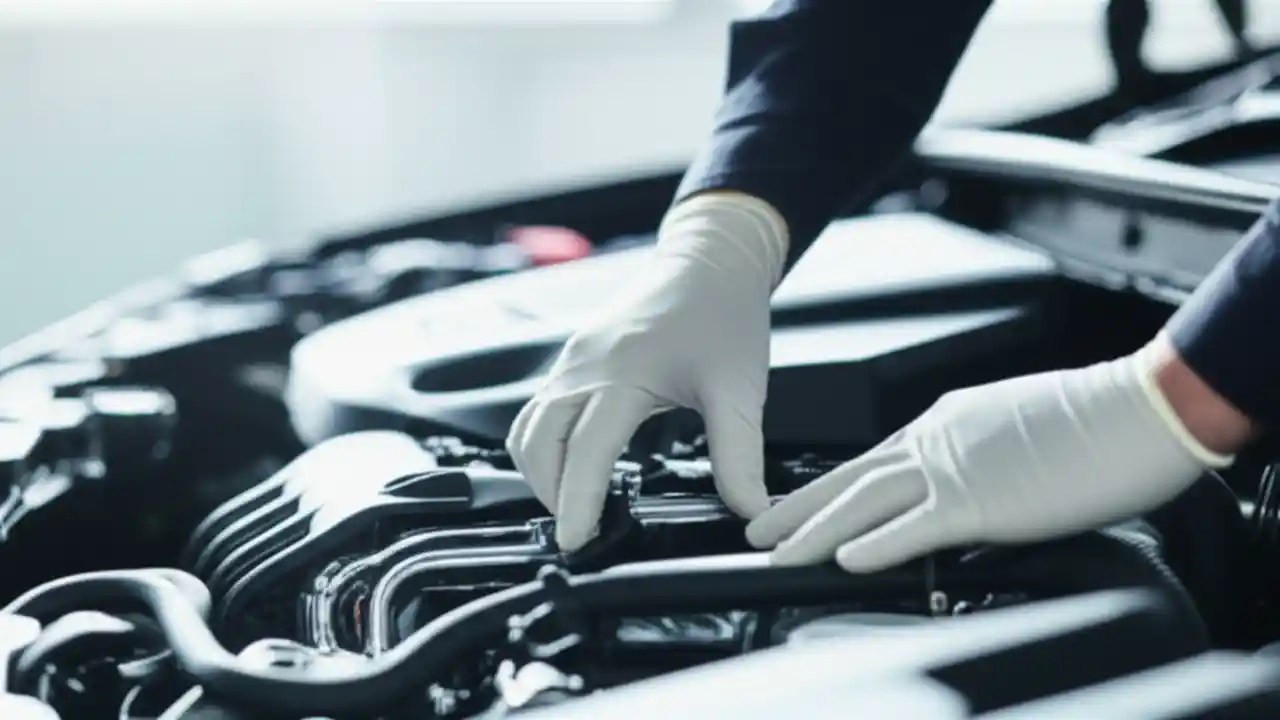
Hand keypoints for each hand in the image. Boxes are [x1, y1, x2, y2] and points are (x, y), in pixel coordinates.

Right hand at [507, 192, 788, 550]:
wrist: (711, 260)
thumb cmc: (725, 316)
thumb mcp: (739, 391)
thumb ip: (740, 457)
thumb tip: (750, 513)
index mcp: (623, 372)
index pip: (586, 450)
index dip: (577, 501)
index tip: (576, 540)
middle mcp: (585, 366)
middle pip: (538, 443)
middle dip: (550, 495)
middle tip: (580, 535)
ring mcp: (573, 361)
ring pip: (528, 429)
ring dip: (540, 472)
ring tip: (573, 506)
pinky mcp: (574, 360)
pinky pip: (538, 411)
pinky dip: (544, 446)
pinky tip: (572, 466)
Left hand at [746, 336, 1242, 572]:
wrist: (1135, 409)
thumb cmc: (1092, 421)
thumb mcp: (1014, 430)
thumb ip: (978, 455)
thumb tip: (968, 484)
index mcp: (945, 422)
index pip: (874, 458)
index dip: (832, 485)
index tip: (803, 503)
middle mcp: (935, 440)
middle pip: (849, 476)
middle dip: (798, 505)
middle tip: (758, 527)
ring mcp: (952, 469)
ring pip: (863, 501)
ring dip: (813, 530)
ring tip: (776, 550)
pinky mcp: (979, 500)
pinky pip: (913, 526)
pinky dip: (875, 543)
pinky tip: (844, 559)